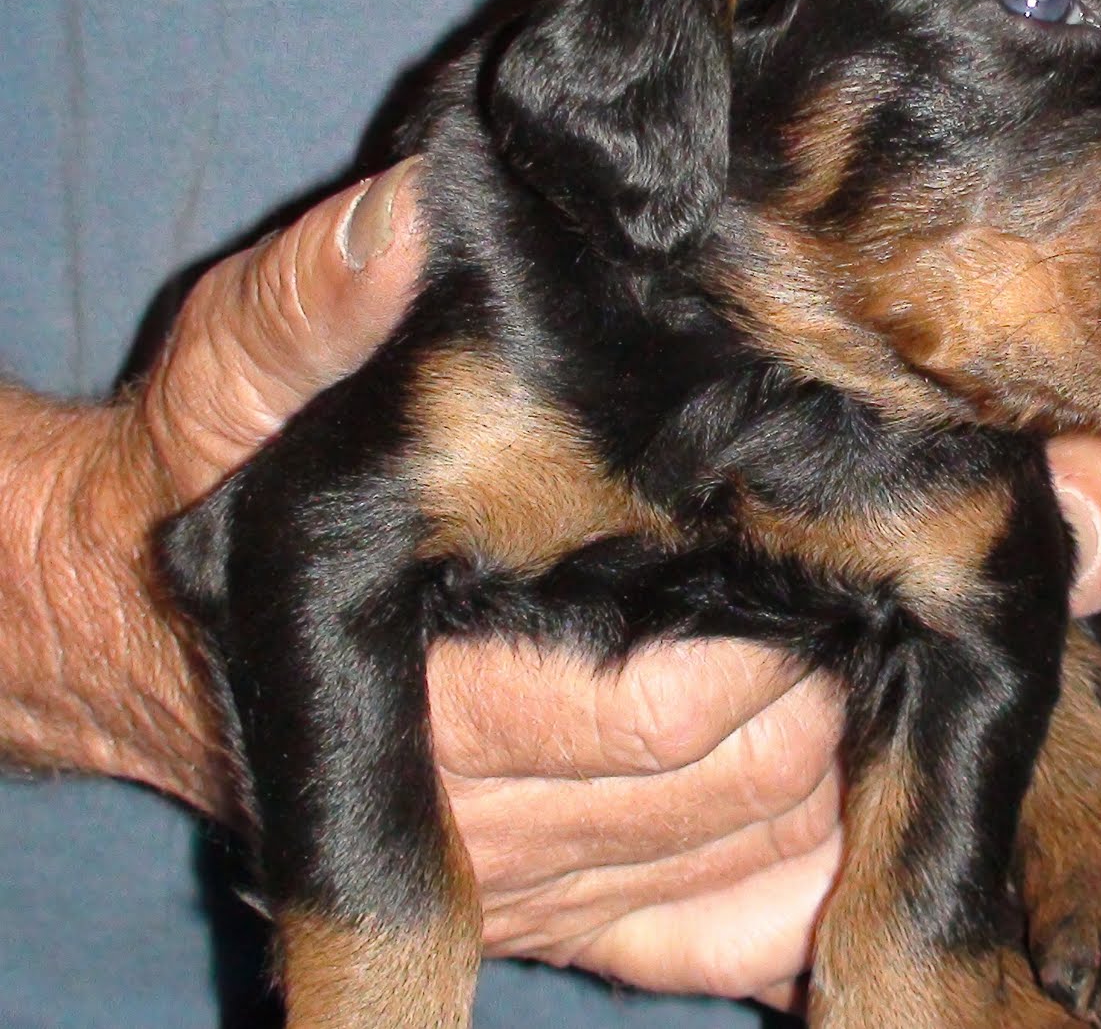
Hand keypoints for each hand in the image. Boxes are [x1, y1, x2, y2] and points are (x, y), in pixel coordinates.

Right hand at [33, 157, 841, 1004]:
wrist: (149, 614)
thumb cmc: (212, 471)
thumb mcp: (235, 366)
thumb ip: (315, 305)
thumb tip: (406, 223)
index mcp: (427, 683)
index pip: (637, 715)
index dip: (760, 657)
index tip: (839, 565)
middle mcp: (479, 807)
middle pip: (714, 796)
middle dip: (823, 708)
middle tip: (886, 605)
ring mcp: (517, 872)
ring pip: (725, 871)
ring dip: (826, 796)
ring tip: (889, 687)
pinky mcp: (539, 897)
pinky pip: (687, 940)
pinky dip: (775, 905)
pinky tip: (837, 840)